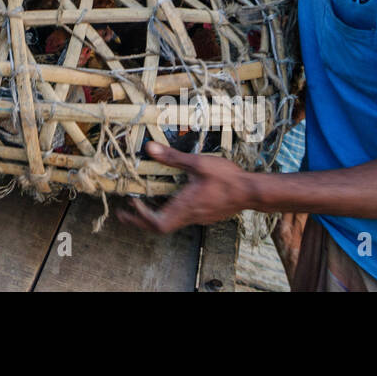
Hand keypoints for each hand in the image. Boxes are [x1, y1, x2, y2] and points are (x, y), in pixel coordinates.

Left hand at [114, 140, 257, 233]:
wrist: (252, 192)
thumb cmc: (227, 178)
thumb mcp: (198, 163)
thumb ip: (172, 157)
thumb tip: (149, 148)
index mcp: (185, 206)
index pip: (156, 223)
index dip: (140, 216)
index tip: (131, 202)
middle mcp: (190, 216)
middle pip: (160, 227)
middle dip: (139, 221)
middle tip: (124, 212)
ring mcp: (198, 218)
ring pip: (171, 224)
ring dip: (153, 217)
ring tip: (140, 205)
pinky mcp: (205, 215)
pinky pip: (181, 219)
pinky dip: (168, 213)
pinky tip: (167, 200)